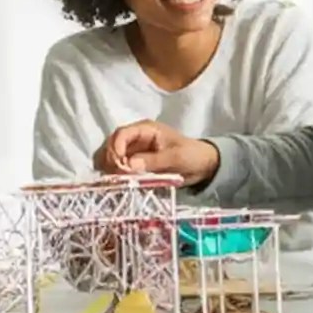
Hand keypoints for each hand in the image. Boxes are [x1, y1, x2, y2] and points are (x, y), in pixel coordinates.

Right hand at [93, 120, 219, 185]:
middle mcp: (136, 138)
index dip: (115, 147)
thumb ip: (153, 160)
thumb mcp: (176, 157)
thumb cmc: (191, 155)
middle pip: (111, 144)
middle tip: (115, 176)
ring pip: (111, 156)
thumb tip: (129, 165)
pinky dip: (115, 175)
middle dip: (109, 159)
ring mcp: (133, 151)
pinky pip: (118, 168)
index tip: (118, 165)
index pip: (122, 133)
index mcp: (145, 129)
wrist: (202, 166)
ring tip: (115, 181)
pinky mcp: (134, 165)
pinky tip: (118, 183)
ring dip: (110, 168)